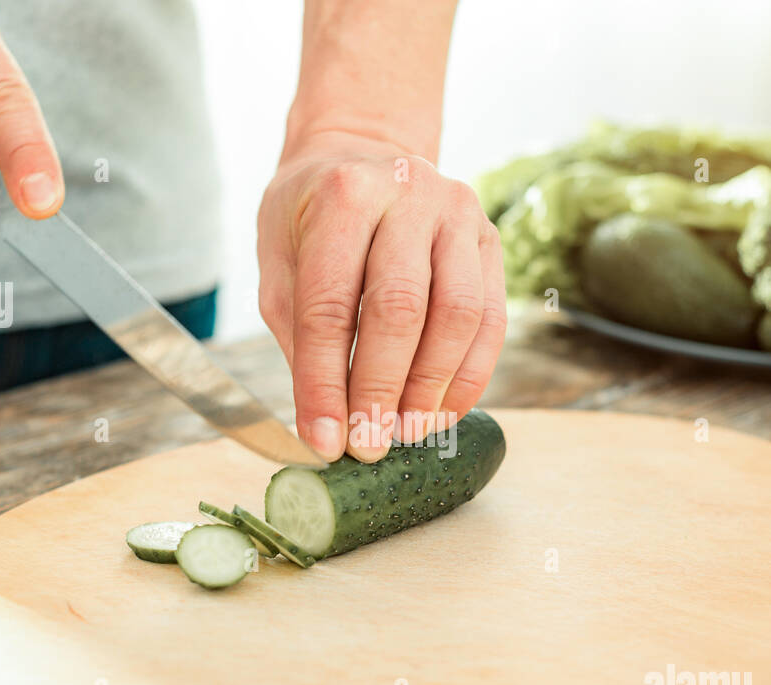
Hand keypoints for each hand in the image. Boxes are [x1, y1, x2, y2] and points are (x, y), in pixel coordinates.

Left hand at [257, 131, 506, 462]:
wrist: (364, 151)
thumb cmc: (312, 216)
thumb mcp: (281, 261)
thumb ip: (300, 334)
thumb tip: (325, 424)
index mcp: (342, 196)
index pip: (331, 305)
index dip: (325, 382)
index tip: (324, 441)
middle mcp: (407, 195)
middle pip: (400, 310)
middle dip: (381, 390)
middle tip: (368, 446)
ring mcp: (458, 214)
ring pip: (456, 316)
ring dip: (430, 388)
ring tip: (405, 434)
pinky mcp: (488, 240)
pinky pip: (489, 319)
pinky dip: (468, 376)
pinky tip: (441, 412)